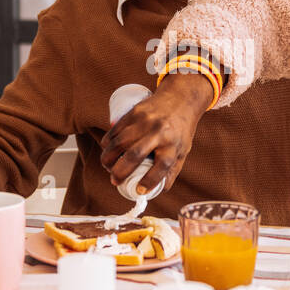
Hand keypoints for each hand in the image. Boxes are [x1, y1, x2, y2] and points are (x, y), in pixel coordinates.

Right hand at [99, 74, 212, 194]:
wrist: (180, 98)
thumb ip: (172, 170)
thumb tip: (159, 190)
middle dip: (120, 172)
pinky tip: (107, 151)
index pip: (161, 167)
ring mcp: (145, 121)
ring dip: (109, 158)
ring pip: (119, 142)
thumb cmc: (181, 129)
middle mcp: (159, 132)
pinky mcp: (134, 112)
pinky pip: (115, 130)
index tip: (139, 191)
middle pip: (134, 155)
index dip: (149, 181)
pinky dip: (108, 143)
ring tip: (108, 167)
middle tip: (115, 181)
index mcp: (173, 144)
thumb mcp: (183, 150)